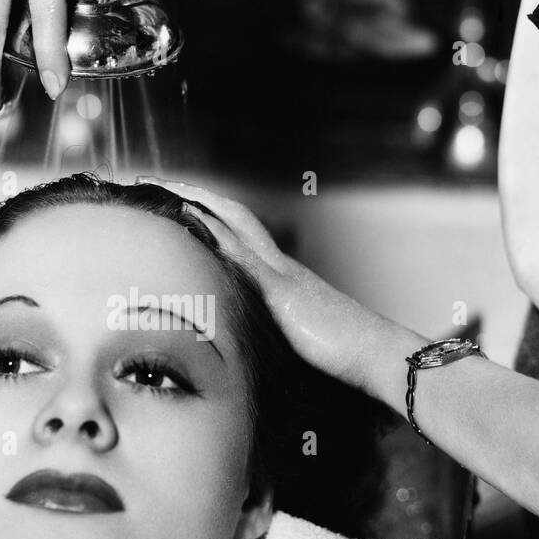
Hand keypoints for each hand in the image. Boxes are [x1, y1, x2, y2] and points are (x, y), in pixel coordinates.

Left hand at [137, 177, 383, 387]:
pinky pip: (241, 255)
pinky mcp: (282, 293)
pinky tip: (187, 219)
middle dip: (196, 196)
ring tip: (161, 187)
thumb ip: (280, 332)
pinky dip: (214, 234)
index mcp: (286, 278)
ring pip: (233, 226)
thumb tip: (256, 343)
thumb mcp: (304, 340)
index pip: (242, 235)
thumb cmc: (348, 357)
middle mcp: (282, 267)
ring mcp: (282, 276)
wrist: (379, 356)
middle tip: (158, 181)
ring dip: (197, 203)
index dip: (212, 216)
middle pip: (234, 216)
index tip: (180, 204)